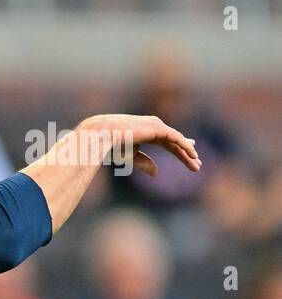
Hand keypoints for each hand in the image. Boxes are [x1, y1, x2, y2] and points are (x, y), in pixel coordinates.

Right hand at [74, 114, 201, 176]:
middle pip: (174, 141)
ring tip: (197, 163)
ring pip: (177, 140)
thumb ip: (144, 162)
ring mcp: (156, 126)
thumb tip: (157, 173)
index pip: (167, 141)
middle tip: (197, 162)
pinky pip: (176, 138)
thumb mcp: (130, 156)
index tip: (189, 156)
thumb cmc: (110, 145)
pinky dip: (185, 147)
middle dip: (186, 152)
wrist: (101, 134)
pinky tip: (192, 155)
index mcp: (146, 132)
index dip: (178, 149)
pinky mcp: (158, 128)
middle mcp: (153, 126)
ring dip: (188, 152)